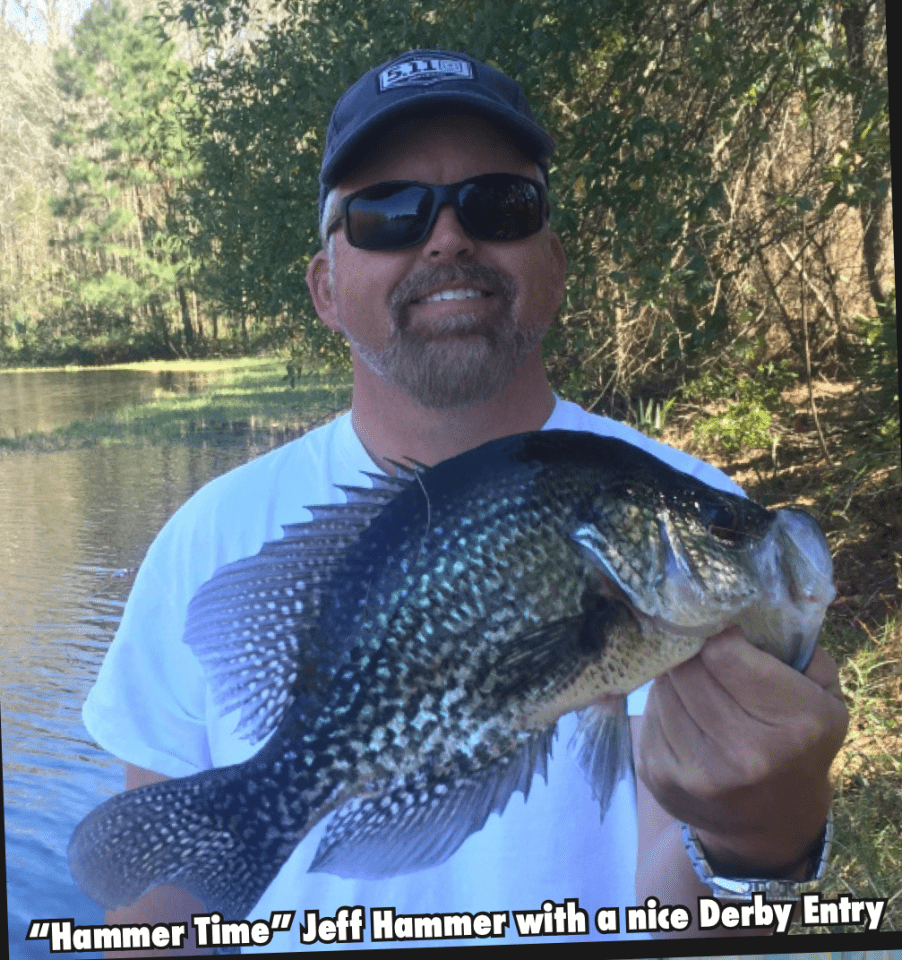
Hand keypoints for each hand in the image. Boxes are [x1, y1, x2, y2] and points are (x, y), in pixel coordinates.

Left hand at [636, 627, 847, 874]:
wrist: (772, 822)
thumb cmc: (800, 741)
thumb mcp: (821, 693)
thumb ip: (791, 645)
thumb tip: (735, 604)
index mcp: (794, 725)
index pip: (722, 652)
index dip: (714, 630)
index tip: (719, 626)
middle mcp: (745, 755)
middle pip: (686, 667)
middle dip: (690, 650)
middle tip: (700, 647)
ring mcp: (697, 772)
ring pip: (662, 688)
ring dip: (674, 677)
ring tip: (697, 682)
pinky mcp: (659, 778)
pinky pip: (647, 715)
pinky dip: (662, 705)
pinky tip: (685, 713)